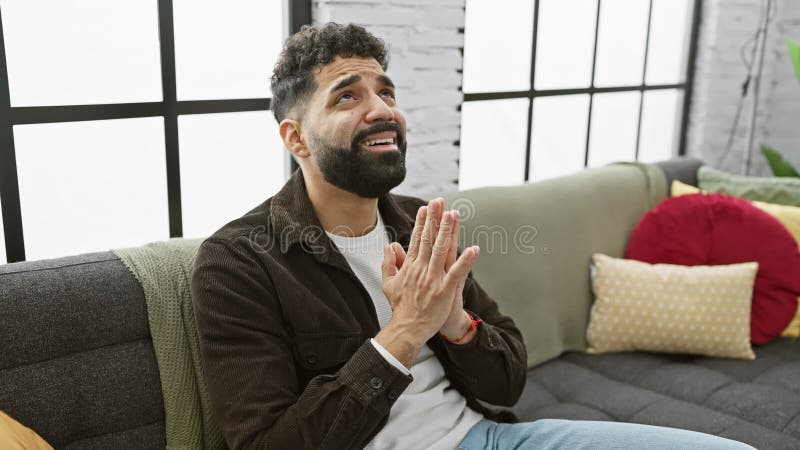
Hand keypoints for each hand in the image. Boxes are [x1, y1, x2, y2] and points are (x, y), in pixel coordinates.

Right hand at [376, 198, 478, 364]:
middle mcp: (421, 270)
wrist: (407, 329)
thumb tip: (389, 246)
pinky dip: (466, 261)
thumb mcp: (388, 283)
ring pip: (441, 250)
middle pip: (429, 239)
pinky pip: (457, 273)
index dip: (421, 222)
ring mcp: (433, 280)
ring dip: (448, 231)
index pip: (416, 239)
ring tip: (453, 214)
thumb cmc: (400, 307)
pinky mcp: (444, 291)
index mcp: (410, 267)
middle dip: (434, 219)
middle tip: (439, 201)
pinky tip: (474, 249)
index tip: (425, 207)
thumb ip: (388, 263)